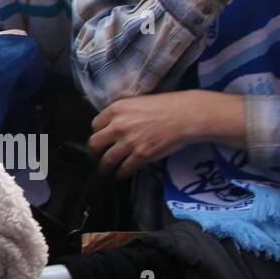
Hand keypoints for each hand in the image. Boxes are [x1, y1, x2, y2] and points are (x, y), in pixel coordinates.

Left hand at [88, 90, 244, 179]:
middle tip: (96, 157)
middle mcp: (118, 126)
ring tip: (105, 171)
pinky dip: (120, 174)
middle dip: (94, 152)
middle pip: (95, 143)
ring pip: (107, 159)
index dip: (97, 134)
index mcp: (116, 109)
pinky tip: (120, 175)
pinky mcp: (141, 155)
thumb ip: (122, 113)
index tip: (100, 139)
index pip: (95, 125)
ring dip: (104, 168)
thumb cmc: (166, 105)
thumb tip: (114, 124)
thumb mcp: (137, 102)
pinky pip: (125, 168)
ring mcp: (129, 142)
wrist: (185, 115)